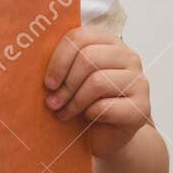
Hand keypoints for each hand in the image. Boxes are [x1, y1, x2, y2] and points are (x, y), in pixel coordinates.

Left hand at [43, 24, 152, 159]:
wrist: (107, 136)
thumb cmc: (84, 103)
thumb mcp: (70, 79)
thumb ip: (61, 64)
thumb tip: (30, 59)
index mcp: (108, 42)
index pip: (80, 37)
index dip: (59, 59)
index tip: (48, 82)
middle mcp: (128, 57)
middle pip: (88, 58)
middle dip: (65, 84)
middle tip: (53, 102)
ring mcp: (139, 81)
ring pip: (97, 82)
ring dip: (74, 101)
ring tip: (64, 113)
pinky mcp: (142, 107)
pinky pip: (108, 106)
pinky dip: (90, 114)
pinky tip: (86, 119)